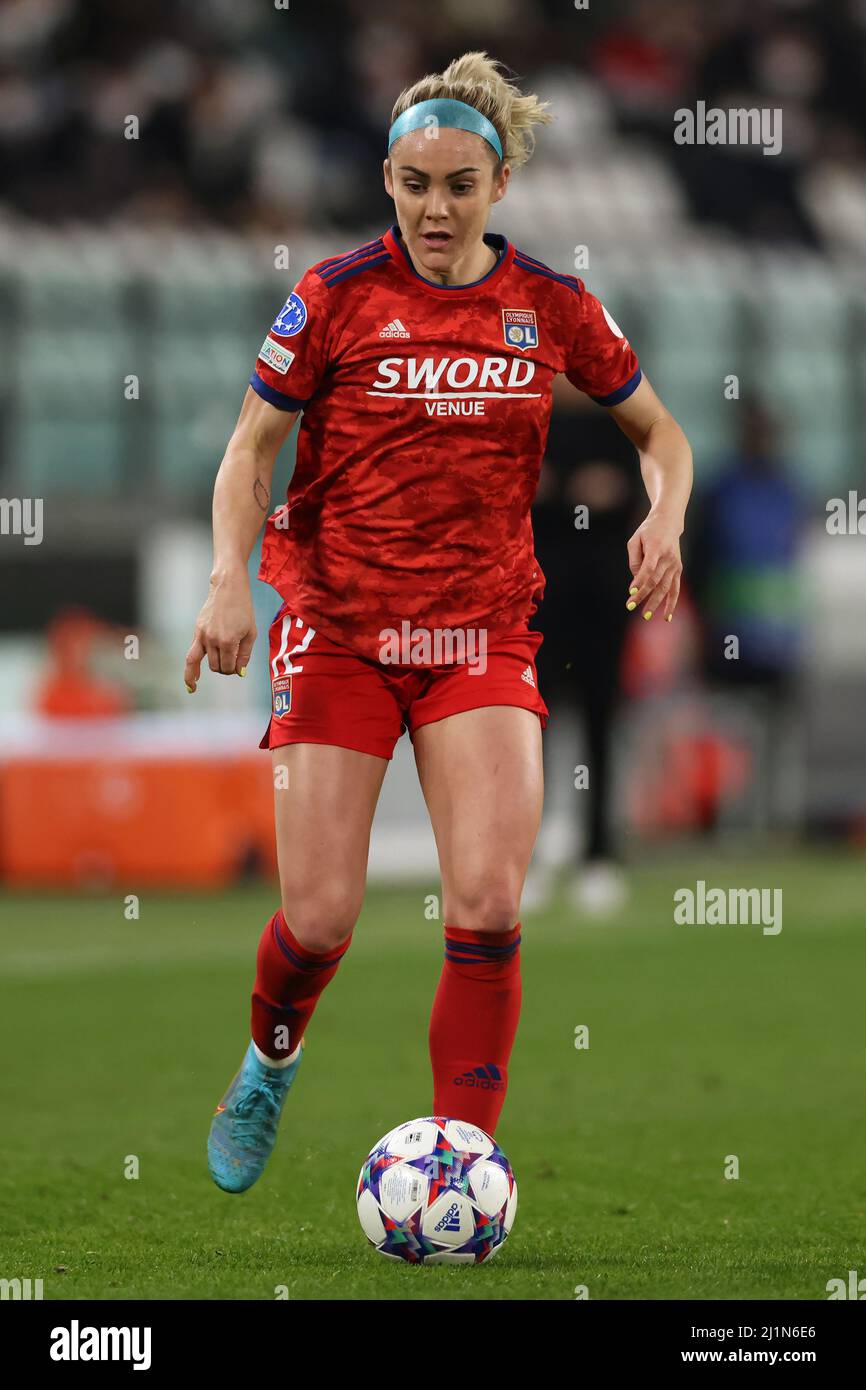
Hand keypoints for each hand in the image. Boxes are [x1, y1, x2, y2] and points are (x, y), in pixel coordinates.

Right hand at [184, 571, 255, 691]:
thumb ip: (245, 654)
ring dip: (215, 667)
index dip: (234, 670)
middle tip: (233, 662)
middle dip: (226, 668)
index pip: (229, 667)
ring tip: (216, 672)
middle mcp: (213, 640)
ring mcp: (203, 636)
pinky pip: (190, 657)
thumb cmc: (243, 609)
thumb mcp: (251, 632)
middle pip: (217, 667)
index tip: (239, 666)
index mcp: (229, 641)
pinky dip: (190, 672)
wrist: (228, 588)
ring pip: (205, 664)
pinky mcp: (197, 631)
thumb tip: (239, 673)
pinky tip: (192, 684)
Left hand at [626, 511, 682, 620]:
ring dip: (655, 603)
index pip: (648, 568)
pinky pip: (675, 589)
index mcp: (656, 548)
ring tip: (645, 616)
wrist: (669, 522)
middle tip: (630, 607)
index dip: (640, 581)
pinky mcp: (678, 569)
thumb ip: (634, 560)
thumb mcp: (635, 540)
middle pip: (655, 581)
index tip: (631, 592)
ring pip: (665, 588)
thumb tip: (636, 581)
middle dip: (643, 596)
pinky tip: (666, 616)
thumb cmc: (648, 531)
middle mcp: (668, 558)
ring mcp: (675, 565)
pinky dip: (671, 603)